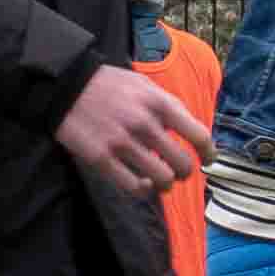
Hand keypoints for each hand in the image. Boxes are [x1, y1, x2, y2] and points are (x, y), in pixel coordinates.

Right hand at [57, 63, 212, 197]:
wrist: (66, 86)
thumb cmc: (108, 85)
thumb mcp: (144, 84)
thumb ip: (168, 106)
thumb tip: (190, 130)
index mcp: (159, 103)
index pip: (198, 135)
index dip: (208, 153)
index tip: (208, 160)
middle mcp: (144, 124)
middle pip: (182, 164)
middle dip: (185, 172)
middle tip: (179, 172)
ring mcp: (122, 143)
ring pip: (162, 179)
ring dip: (165, 184)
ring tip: (161, 180)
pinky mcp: (102, 159)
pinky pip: (134, 187)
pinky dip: (144, 191)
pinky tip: (144, 185)